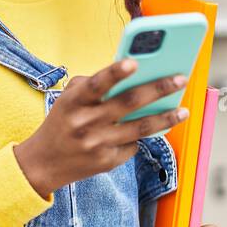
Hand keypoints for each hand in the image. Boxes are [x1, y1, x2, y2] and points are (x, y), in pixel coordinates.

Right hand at [14, 59, 189, 196]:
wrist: (43, 164)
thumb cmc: (62, 123)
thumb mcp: (67, 100)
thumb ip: (93, 86)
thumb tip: (134, 77)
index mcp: (73, 103)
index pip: (96, 84)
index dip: (115, 73)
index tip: (134, 62)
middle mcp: (85, 123)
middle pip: (128, 103)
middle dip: (159, 89)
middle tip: (181, 79)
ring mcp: (97, 144)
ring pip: (140, 128)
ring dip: (166, 118)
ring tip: (183, 110)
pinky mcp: (106, 162)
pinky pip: (133, 145)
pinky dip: (141, 136)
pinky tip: (149, 131)